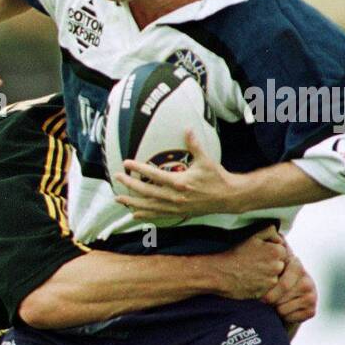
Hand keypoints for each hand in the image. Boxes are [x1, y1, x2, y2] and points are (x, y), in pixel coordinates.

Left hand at [114, 129, 243, 219]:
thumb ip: (194, 145)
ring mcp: (175, 207)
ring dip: (132, 202)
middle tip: (117, 177)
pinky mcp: (178, 214)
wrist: (228, 197)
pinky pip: (158, 215)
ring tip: (118, 198)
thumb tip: (187, 128)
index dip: (138, 169)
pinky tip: (134, 215)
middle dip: (130, 185)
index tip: (126, 163)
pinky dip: (145, 215)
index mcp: (180, 182)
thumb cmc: (217, 177)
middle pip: (147, 191)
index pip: (154, 175)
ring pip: (149, 206)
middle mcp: (175, 197)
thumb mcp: (206, 160)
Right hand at [214, 227, 285, 299]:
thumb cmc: (235, 254)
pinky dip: (260, 285)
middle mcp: (277, 267)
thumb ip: (270, 232)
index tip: (258, 255)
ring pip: (273, 277)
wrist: (219, 273)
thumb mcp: (253, 236)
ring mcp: (271, 281)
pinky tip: (249, 280)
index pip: (281, 252)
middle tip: (254, 264)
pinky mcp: (264, 292)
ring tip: (251, 273)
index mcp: (277, 252)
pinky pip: (266, 289)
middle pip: (280, 265)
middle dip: (270, 265)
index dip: (270, 253)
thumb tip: (279, 237)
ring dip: (265, 276)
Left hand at [263, 242, 317, 326]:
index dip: (268, 290)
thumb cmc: (267, 281)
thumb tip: (271, 227)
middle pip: (281, 295)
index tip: (258, 295)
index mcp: (295, 265)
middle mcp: (307, 279)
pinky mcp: (312, 310)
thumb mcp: (265, 263)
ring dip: (275, 309)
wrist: (278, 303)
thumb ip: (268, 245)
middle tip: (262, 302)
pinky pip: (292, 317)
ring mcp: (311, 294)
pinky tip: (282, 312)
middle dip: (269, 301)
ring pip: (284, 308)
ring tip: (272, 306)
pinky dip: (283, 317)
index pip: (281, 281)